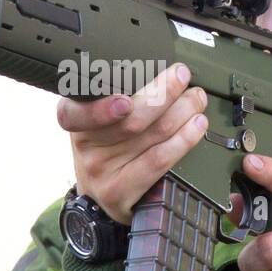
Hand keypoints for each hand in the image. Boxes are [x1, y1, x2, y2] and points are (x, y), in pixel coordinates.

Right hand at [56, 62, 208, 225]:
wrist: (98, 200)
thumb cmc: (105, 150)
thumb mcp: (97, 122)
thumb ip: (115, 96)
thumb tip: (160, 71)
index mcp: (76, 122)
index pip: (74, 113)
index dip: (99, 110)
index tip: (124, 101)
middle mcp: (85, 148)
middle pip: (128, 121)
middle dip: (162, 93)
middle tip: (181, 76)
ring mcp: (102, 172)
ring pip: (151, 136)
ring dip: (182, 111)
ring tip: (196, 97)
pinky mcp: (121, 190)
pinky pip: (159, 160)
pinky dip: (183, 139)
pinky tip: (196, 125)